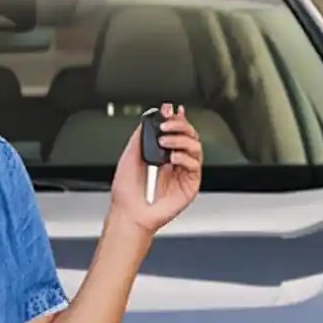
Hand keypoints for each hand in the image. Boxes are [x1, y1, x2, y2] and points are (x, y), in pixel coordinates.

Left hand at [109, 103, 201, 234]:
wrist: (129, 212)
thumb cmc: (127, 191)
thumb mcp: (129, 156)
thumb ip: (141, 136)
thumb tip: (149, 118)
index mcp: (161, 153)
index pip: (175, 130)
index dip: (175, 118)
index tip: (170, 110)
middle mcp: (174, 161)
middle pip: (188, 135)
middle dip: (179, 125)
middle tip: (167, 124)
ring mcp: (183, 172)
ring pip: (195, 146)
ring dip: (181, 139)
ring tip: (166, 141)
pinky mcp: (190, 184)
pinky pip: (195, 164)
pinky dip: (185, 157)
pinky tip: (173, 158)